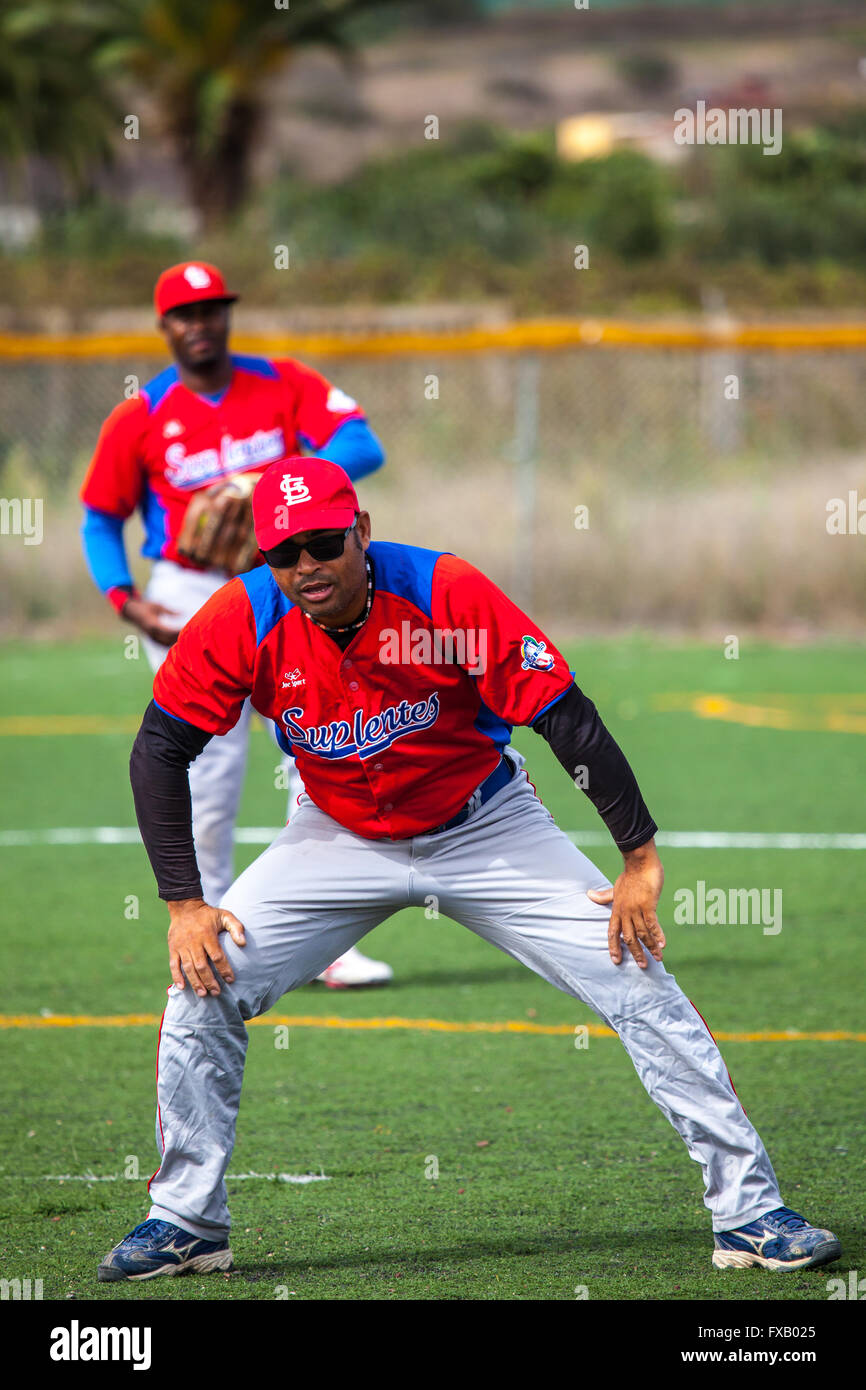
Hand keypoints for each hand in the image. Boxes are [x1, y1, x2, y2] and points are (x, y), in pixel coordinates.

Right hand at [122, 596, 182, 646]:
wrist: (131, 611)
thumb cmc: (145, 606)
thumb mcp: (158, 606)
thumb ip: (169, 611)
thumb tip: (182, 613)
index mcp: (153, 624)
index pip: (168, 631)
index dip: (177, 632)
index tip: (186, 630)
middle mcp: (151, 633)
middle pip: (168, 639)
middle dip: (178, 638)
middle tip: (190, 637)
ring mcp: (150, 636)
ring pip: (165, 644)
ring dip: (175, 643)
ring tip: (186, 641)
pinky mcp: (151, 638)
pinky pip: (162, 644)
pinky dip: (170, 644)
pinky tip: (177, 643)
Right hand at [166, 898, 246, 996]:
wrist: (185, 907)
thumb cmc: (208, 914)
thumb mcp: (224, 915)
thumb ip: (236, 927)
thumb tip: (244, 943)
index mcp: (207, 934)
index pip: (217, 956)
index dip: (224, 969)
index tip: (231, 980)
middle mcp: (194, 941)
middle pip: (202, 965)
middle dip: (209, 981)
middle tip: (216, 992)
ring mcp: (182, 946)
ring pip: (188, 967)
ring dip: (195, 982)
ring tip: (203, 994)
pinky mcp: (173, 948)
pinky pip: (174, 964)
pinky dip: (177, 976)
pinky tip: (182, 987)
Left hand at [587, 840, 665, 968]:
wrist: (639, 861)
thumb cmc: (630, 875)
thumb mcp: (616, 888)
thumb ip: (605, 896)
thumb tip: (589, 895)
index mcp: (617, 909)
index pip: (613, 932)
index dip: (613, 947)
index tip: (616, 960)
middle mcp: (625, 912)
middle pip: (628, 937)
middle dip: (635, 953)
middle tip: (642, 966)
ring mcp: (636, 908)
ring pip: (642, 933)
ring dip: (650, 947)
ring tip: (658, 959)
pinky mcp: (648, 904)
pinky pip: (652, 923)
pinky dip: (657, 935)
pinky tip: (663, 945)